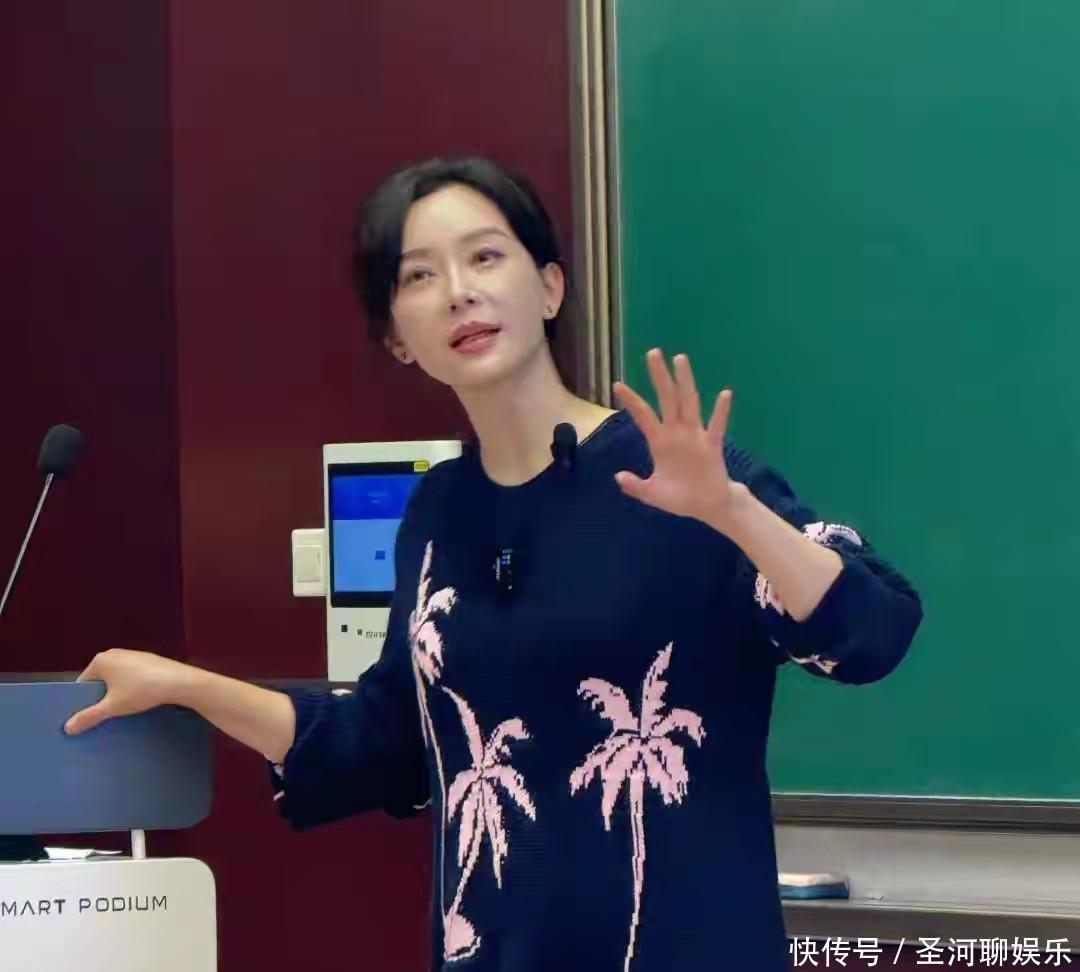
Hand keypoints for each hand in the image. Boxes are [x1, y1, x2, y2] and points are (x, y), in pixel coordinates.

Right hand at [64, 649, 195, 734]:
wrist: (179, 681)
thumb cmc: (142, 691)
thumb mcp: (113, 707)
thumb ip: (89, 716)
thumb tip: (67, 728)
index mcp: (100, 660)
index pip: (83, 683)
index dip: (82, 700)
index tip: (85, 716)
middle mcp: (114, 653)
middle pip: (99, 680)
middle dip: (99, 697)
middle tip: (100, 717)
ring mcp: (132, 655)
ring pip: (116, 679)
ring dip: (115, 693)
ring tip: (117, 712)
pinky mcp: (147, 660)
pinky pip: (130, 676)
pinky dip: (130, 688)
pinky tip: (136, 701)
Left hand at [613, 349, 743, 530]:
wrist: (707, 507)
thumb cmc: (679, 497)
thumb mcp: (652, 494)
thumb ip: (636, 486)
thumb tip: (617, 477)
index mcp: (659, 442)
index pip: (643, 415)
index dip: (631, 400)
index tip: (616, 384)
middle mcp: (677, 433)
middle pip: (667, 399)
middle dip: (660, 377)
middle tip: (652, 353)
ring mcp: (696, 437)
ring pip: (689, 404)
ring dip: (685, 382)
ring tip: (680, 359)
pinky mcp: (712, 446)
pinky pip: (717, 426)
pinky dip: (721, 411)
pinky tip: (724, 394)